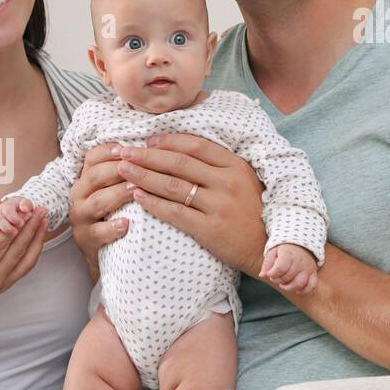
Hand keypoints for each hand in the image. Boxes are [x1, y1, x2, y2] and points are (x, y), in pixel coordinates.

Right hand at [0, 201, 48, 295]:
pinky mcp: (7, 283)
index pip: (2, 243)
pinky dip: (33, 249)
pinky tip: (38, 234)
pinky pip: (25, 265)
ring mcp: (2, 285)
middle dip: (31, 228)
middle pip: (18, 251)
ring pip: (27, 260)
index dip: (15, 224)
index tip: (25, 209)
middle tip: (39, 210)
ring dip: (37, 238)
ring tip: (43, 220)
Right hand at [68, 143, 134, 279]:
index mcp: (87, 178)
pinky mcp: (86, 239)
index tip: (127, 149)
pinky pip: (97, 232)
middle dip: (117, 170)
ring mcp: (81, 217)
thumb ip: (126, 171)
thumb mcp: (115, 189)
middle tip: (139, 168)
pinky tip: (126, 224)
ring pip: (96, 201)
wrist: (104, 252)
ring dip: (117, 194)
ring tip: (136, 191)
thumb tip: (152, 148)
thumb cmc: (115, 213)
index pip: (92, 157)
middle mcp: (80, 194)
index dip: (108, 151)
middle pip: (94, 176)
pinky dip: (111, 228)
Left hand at [116, 133, 267, 277]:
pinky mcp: (210, 229)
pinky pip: (175, 212)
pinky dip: (153, 203)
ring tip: (123, 170)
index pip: (195, 146)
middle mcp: (227, 182)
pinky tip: (136, 197)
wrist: (267, 249)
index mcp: (235, 166)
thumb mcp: (244, 180)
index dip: (168, 141)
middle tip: (123, 151)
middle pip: (178, 163)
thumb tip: (181, 151)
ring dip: (143, 176)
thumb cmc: (251, 212)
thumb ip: (219, 166)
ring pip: (172, 185)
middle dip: (146, 155)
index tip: (147, 140)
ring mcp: (219, 206)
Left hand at [260, 243, 317, 293]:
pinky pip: (312, 285)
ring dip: (289, 287)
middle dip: (278, 280)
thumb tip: (262, 276)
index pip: (280, 268)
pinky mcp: (313, 273)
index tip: (269, 273)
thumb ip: (267, 263)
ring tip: (283, 284)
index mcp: (288, 254)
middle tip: (275, 278)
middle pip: (288, 277)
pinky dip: (304, 290)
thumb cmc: (283, 249)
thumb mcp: (272, 251)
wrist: (301, 244)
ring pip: (300, 283)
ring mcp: (308, 268)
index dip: (272, 274)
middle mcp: (300, 261)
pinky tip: (296, 289)